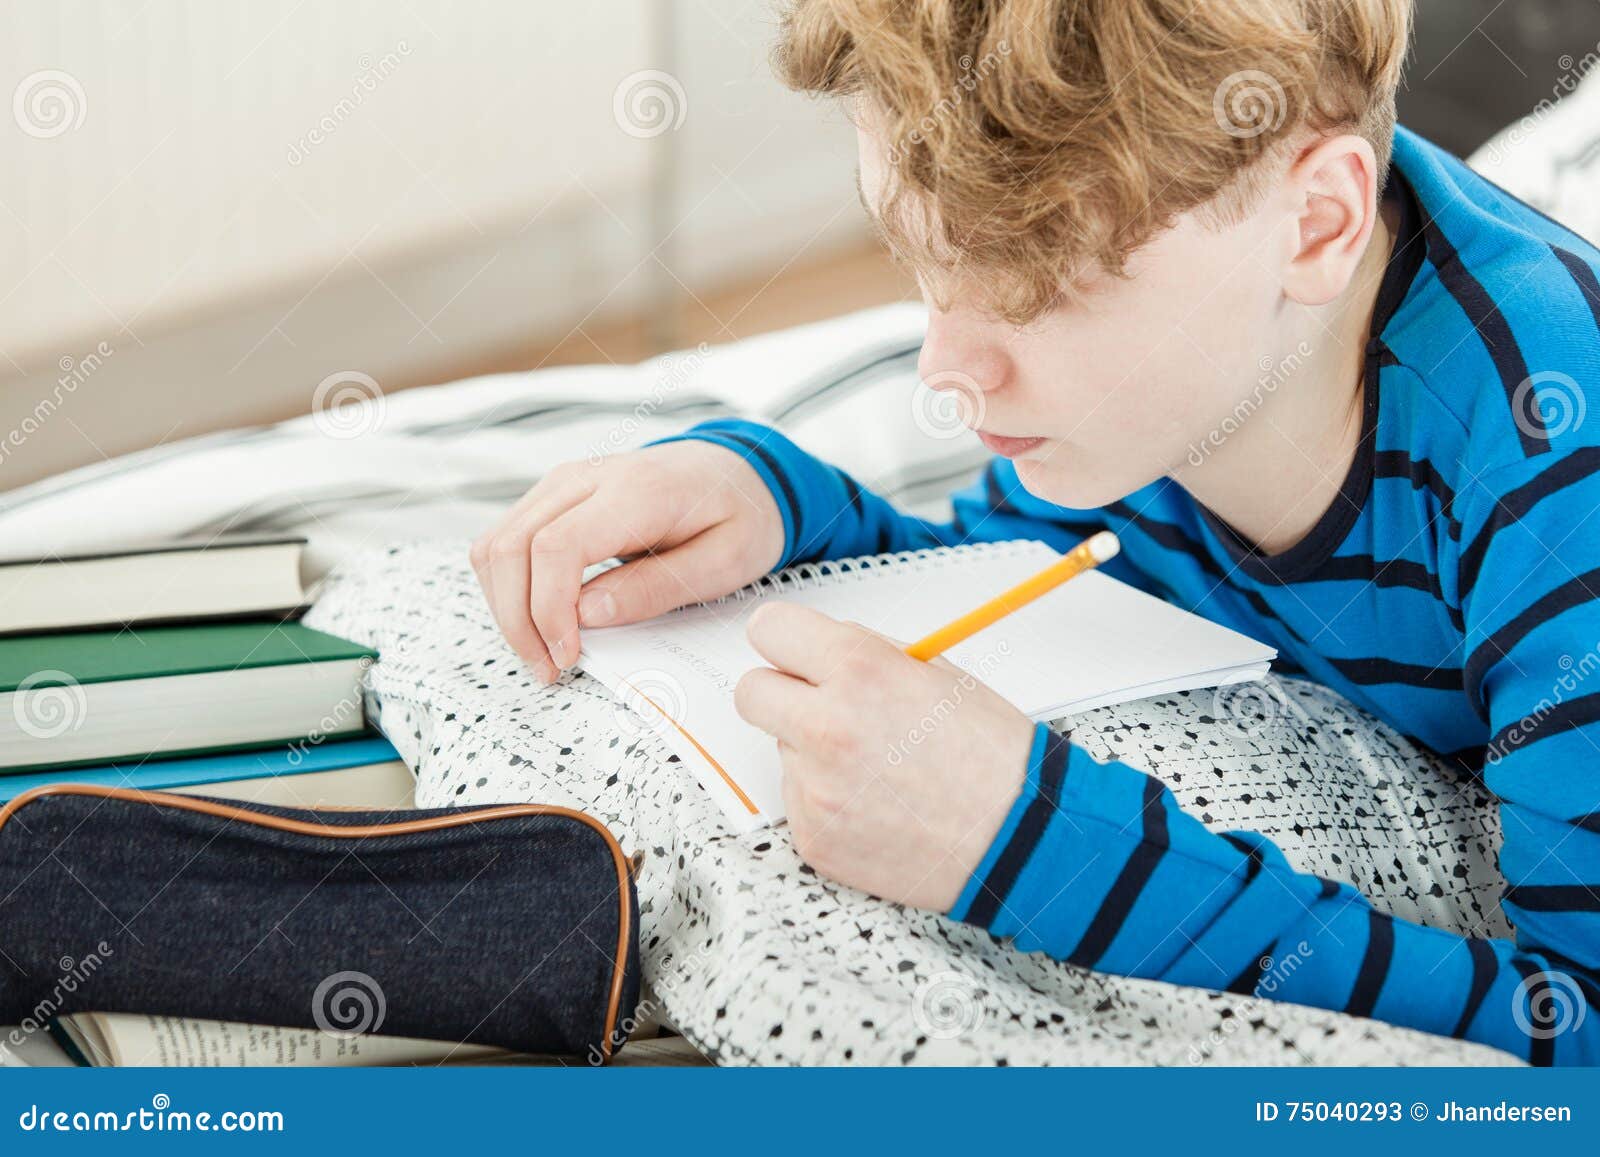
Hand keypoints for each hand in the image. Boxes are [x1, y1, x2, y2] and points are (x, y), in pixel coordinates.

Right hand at [470, 441, 784, 683]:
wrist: (737, 470)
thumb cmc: (737, 514)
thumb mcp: (723, 562)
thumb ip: (655, 588)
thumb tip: (587, 616)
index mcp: (636, 490)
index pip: (556, 545)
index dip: (548, 609)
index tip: (566, 654)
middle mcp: (586, 478)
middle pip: (511, 546)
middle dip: (517, 620)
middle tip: (549, 669)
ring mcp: (563, 483)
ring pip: (496, 545)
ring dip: (506, 607)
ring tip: (543, 653)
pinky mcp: (553, 497)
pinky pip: (505, 541)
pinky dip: (509, 588)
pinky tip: (540, 621)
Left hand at [734, 602, 1035, 910]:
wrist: (1020, 837)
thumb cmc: (990, 753)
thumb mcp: (937, 672)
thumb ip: (865, 653)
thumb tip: (815, 649)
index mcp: (859, 669)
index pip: (768, 629)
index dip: (785, 641)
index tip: (796, 654)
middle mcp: (826, 725)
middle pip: (751, 692)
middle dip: (781, 694)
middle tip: (823, 708)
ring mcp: (815, 787)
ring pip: (782, 749)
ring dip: (812, 752)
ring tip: (877, 770)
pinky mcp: (813, 836)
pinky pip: (797, 800)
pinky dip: (827, 800)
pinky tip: (875, 806)